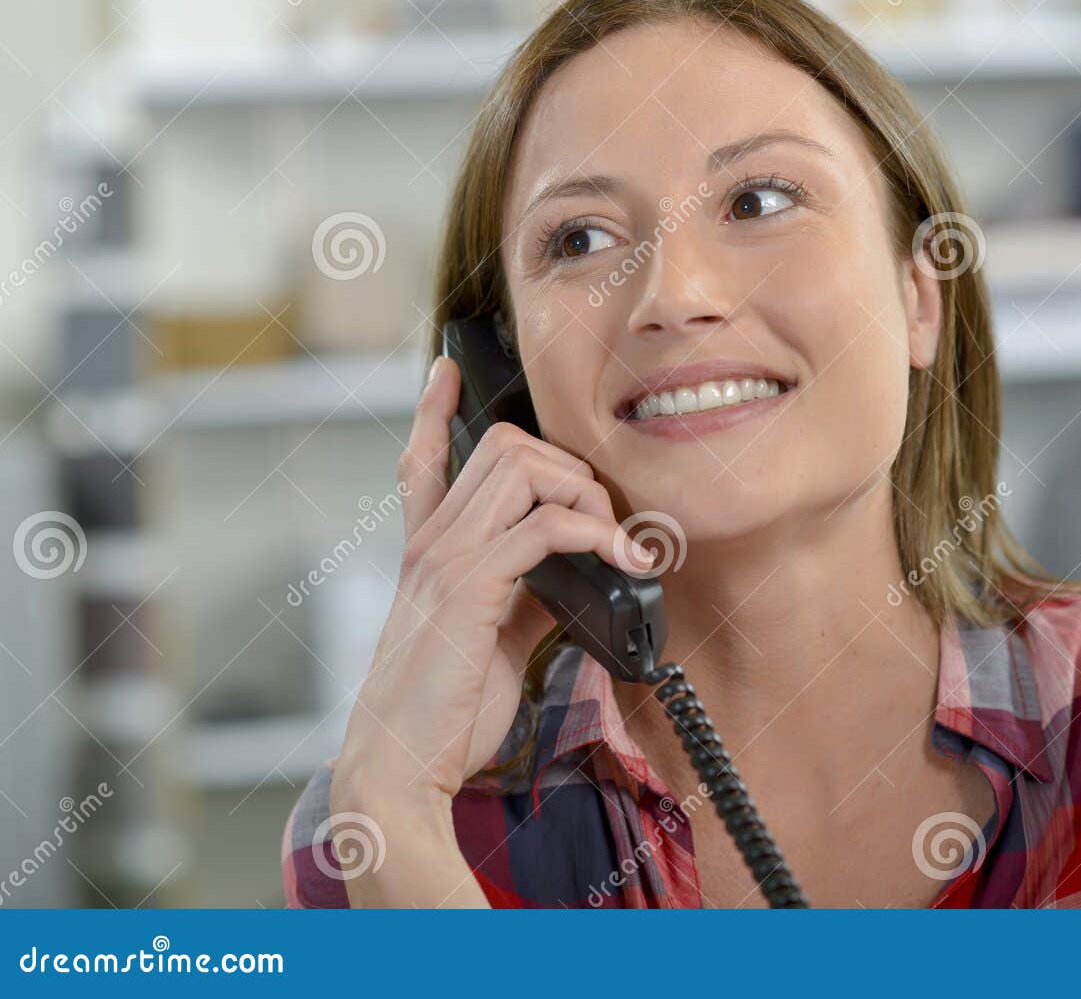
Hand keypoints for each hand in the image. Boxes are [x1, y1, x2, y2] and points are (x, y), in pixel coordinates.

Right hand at [333, 355, 655, 809]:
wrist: (399, 767)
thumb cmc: (440, 713)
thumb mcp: (490, 641)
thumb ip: (525, 596)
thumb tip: (575, 573)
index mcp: (427, 552)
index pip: (422, 460)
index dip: (433, 410)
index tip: (447, 371)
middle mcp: (430, 542)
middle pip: (502, 446)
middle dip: (569, 466)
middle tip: (604, 523)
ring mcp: (445, 557)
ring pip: (525, 468)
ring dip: (587, 494)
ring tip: (616, 542)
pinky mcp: (468, 584)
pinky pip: (545, 526)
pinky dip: (597, 534)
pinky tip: (623, 561)